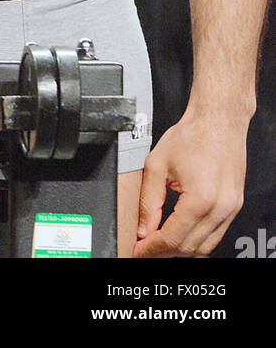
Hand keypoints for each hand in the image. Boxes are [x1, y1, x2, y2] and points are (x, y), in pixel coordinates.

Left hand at [133, 115, 245, 256]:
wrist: (218, 120)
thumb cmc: (191, 135)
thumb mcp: (157, 164)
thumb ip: (148, 200)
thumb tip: (144, 228)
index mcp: (200, 198)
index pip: (173, 239)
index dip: (152, 249)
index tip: (139, 250)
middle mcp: (220, 208)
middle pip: (189, 247)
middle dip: (164, 252)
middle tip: (146, 249)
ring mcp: (230, 208)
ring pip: (205, 246)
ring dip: (182, 249)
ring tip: (161, 244)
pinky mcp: (235, 206)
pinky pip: (216, 234)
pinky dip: (198, 239)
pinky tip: (182, 233)